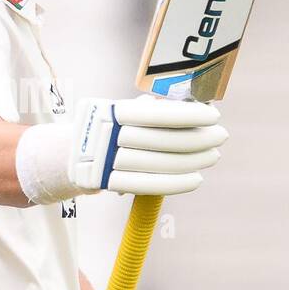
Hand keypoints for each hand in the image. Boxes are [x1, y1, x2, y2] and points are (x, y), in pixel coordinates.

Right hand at [68, 95, 225, 195]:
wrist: (67, 154)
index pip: (153, 113)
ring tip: (212, 157)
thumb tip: (189, 104)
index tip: (212, 115)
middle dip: (195, 139)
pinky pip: (145, 185)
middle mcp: (107, 135)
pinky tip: (195, 179)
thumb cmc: (107, 128)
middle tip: (221, 136)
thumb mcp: (121, 111)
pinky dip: (173, 183)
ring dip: (190, 162)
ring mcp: (105, 161)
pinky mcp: (106, 183)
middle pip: (158, 140)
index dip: (184, 115)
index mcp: (112, 112)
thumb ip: (151, 109)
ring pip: (155, 163)